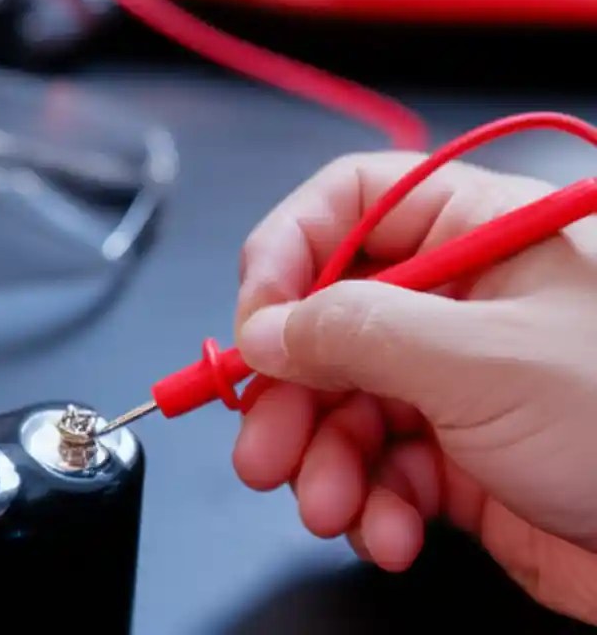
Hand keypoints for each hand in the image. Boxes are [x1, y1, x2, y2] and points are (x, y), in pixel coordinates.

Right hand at [231, 152, 596, 622]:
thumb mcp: (484, 363)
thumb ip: (359, 334)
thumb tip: (267, 329)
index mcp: (481, 236)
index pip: (351, 205)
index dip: (287, 255)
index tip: (253, 326)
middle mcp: (464, 303)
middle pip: (328, 321)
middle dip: (289, 395)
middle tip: (262, 450)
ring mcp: (460, 383)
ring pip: (342, 405)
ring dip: (321, 463)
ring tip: (330, 507)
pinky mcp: (462, 460)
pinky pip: (379, 469)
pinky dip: (369, 505)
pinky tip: (386, 533)